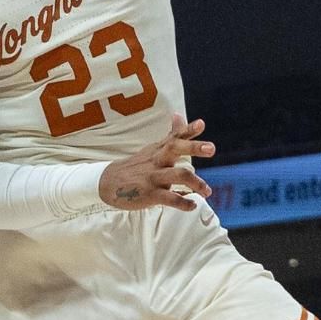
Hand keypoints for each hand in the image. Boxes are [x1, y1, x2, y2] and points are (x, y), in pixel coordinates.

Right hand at [98, 114, 214, 211]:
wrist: (108, 183)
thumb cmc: (137, 165)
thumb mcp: (153, 148)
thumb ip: (171, 134)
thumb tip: (178, 114)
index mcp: (160, 149)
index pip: (176, 136)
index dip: (189, 129)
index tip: (202, 124)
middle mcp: (157, 160)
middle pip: (176, 149)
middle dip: (194, 148)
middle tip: (212, 148)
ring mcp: (153, 177)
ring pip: (178, 175)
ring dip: (196, 182)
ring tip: (208, 192)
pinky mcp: (149, 194)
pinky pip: (170, 198)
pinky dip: (183, 203)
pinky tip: (192, 205)